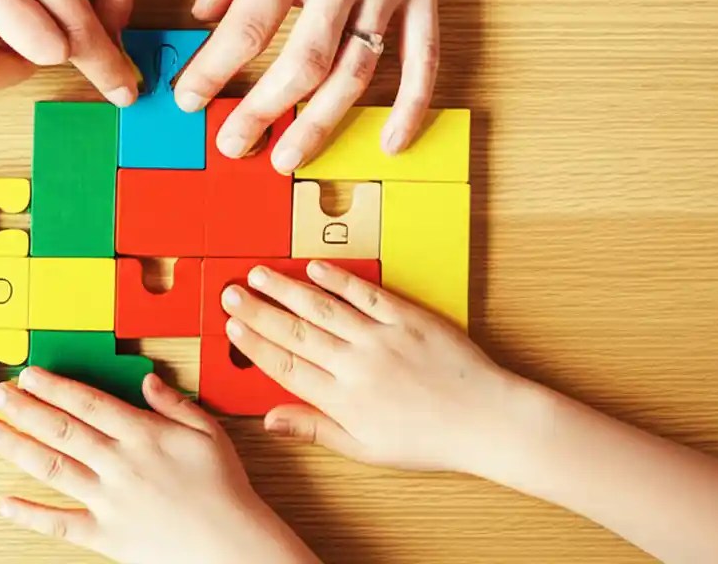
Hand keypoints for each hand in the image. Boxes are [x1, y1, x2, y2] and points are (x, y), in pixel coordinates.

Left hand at [0, 368, 320, 563]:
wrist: (232, 546)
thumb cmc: (224, 490)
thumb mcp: (209, 433)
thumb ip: (175, 404)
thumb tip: (147, 380)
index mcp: (144, 435)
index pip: (88, 402)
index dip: (55, 386)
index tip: (30, 373)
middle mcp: (119, 464)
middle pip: (62, 429)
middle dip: (25, 408)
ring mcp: (109, 500)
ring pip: (53, 468)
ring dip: (18, 448)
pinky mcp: (105, 535)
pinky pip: (61, 524)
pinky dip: (30, 514)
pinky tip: (5, 502)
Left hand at [177, 0, 465, 171]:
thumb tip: (205, 13)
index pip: (249, 23)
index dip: (215, 68)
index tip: (190, 98)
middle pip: (303, 61)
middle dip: (263, 111)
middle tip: (234, 145)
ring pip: (357, 71)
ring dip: (321, 123)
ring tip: (291, 157)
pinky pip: (424, 57)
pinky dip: (411, 105)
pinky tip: (389, 140)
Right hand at [221, 261, 519, 473]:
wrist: (486, 421)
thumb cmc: (428, 441)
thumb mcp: (366, 449)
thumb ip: (315, 429)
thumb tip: (270, 420)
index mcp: (344, 401)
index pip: (286, 367)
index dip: (255, 345)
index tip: (231, 328)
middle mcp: (357, 366)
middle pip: (296, 333)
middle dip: (258, 311)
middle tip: (231, 292)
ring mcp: (382, 338)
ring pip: (323, 309)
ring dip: (288, 289)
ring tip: (259, 274)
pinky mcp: (408, 319)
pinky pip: (366, 295)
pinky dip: (338, 280)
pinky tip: (315, 267)